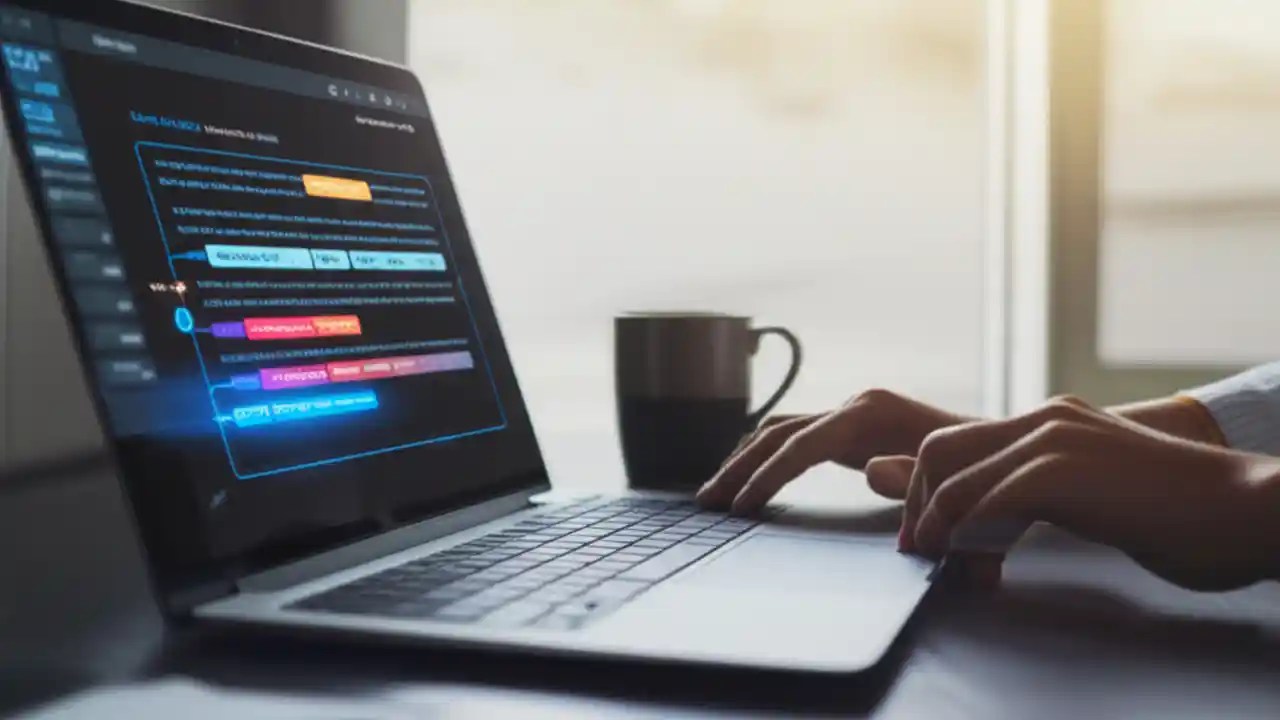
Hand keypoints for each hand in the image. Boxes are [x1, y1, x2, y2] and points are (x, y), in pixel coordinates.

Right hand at [696, 389, 972, 512]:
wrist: (1012, 454)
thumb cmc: (983, 474)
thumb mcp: (952, 479)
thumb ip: (911, 478)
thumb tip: (867, 471)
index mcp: (871, 414)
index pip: (799, 443)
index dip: (765, 476)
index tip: (739, 506)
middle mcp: (856, 406)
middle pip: (778, 432)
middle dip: (739, 467)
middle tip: (707, 501)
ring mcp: (853, 414)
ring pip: (780, 431)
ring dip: (745, 460)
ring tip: (715, 493)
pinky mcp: (853, 429)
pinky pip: (796, 438)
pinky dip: (767, 456)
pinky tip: (750, 478)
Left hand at [904, 397, 1279, 590]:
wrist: (1243, 508)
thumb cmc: (1179, 513)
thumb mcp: (1094, 491)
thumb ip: (1042, 493)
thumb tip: (989, 521)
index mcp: (1050, 419)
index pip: (959, 440)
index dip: (930, 489)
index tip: (929, 535)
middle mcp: (1043, 419)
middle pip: (939, 450)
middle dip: (920, 505)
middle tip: (925, 552)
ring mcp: (1050, 439)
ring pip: (954, 478)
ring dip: (943, 531)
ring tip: (957, 570)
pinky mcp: (1058, 472)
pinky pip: (984, 504)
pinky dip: (970, 541)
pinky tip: (985, 569)